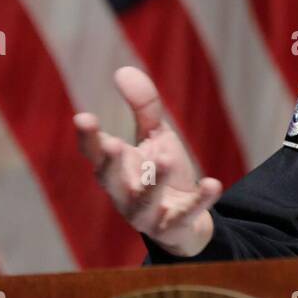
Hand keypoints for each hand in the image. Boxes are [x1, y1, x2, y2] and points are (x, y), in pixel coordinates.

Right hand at [73, 67, 222, 256]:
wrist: (186, 220)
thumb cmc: (162, 172)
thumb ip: (143, 106)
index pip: (95, 154)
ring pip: (145, 201)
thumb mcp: (155, 136)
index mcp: (116, 170)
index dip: (88, 138)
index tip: (83, 118)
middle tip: (112, 144)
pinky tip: (214, 183)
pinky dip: (200, 201)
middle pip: (111, 181)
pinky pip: (186, 215)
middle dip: (110, 164)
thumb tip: (122, 70)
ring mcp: (148, 214)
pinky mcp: (175, 226)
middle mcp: (125, 194)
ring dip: (155, 181)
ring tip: (166, 159)